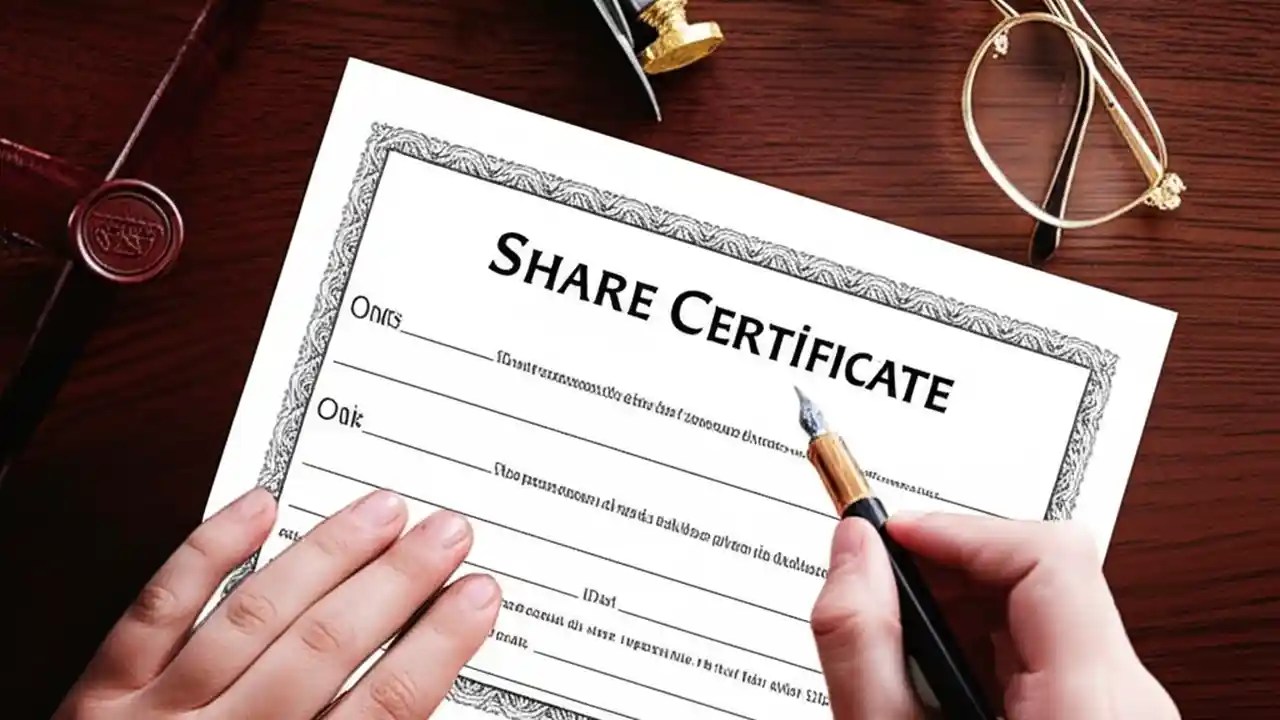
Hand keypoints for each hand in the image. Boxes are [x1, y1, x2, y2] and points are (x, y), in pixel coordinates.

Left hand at [55, 487, 499, 719]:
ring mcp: (156, 716)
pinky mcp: (101, 693)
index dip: (438, 647)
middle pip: (326, 649)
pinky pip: (157, 607)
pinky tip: (258, 509)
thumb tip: (422, 697)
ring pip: (256, 616)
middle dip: (399, 583)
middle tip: (448, 534)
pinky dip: (208, 551)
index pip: (381, 710)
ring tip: (382, 511)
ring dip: (328, 555)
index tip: (477, 599)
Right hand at [809, 513, 1178, 719]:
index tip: (890, 533)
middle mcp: (1127, 696)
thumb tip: (850, 548)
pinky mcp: (1109, 716)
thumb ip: (862, 643)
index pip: (1046, 551)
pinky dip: (987, 645)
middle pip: (1043, 571)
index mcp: (1089, 697)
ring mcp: (1125, 707)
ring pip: (1045, 609)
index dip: (959, 528)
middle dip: (949, 567)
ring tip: (904, 648)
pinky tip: (940, 679)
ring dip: (964, 607)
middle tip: (881, 591)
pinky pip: (1051, 649)